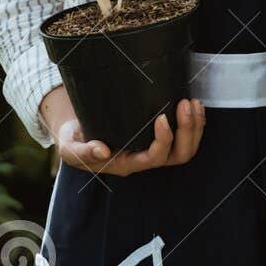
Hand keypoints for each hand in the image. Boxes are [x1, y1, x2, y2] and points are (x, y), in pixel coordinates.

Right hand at [41, 85, 205, 175]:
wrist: (77, 137)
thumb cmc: (74, 142)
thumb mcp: (70, 148)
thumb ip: (83, 151)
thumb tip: (102, 150)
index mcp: (126, 163)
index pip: (153, 158)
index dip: (163, 140)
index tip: (161, 116)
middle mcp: (144, 159)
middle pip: (178, 156)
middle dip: (187, 131)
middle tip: (184, 104)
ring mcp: (154, 150)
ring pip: (186, 148)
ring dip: (195, 126)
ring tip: (193, 102)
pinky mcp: (159, 138)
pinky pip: (185, 138)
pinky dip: (195, 122)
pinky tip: (194, 105)